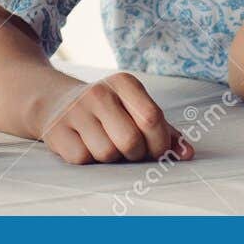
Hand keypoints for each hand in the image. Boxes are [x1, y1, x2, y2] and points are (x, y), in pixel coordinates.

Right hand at [34, 72, 193, 164]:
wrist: (55, 102)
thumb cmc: (108, 111)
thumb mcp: (135, 110)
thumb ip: (165, 131)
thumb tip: (187, 153)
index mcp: (125, 83)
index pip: (152, 118)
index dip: (159, 143)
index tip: (156, 151)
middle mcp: (100, 92)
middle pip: (130, 140)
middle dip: (135, 154)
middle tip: (130, 151)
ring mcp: (75, 110)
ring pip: (107, 153)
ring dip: (112, 159)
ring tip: (106, 145)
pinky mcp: (56, 130)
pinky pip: (83, 159)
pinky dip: (89, 160)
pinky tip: (86, 146)